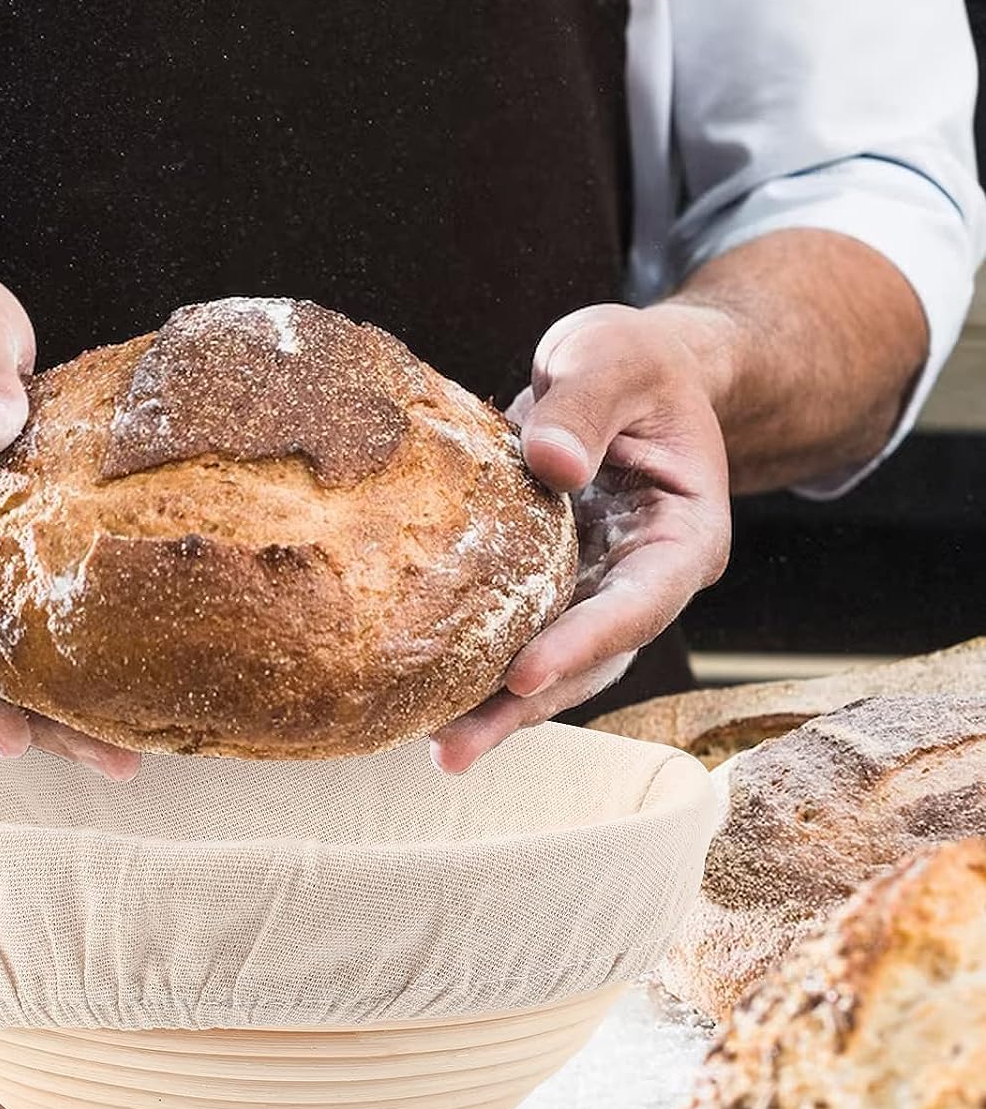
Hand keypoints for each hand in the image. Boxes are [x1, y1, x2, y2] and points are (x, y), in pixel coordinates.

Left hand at [431, 303, 732, 771]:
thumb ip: (587, 406)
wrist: (632, 371)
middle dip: (525, 707)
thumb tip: (552, 465)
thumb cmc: (637, 363)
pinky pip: (517, 627)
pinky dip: (478, 659)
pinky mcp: (552, 579)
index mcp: (683, 538)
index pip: (636, 605)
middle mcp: (644, 579)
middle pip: (591, 660)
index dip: (580, 644)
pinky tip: (426, 690)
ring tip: (435, 745)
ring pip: (552, 660)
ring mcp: (596, 585)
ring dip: (496, 705)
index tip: (522, 676)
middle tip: (454, 749)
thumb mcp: (617, 359)